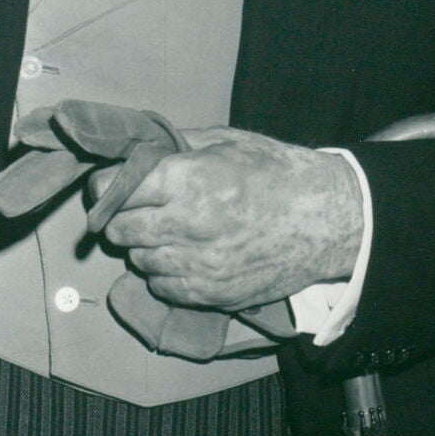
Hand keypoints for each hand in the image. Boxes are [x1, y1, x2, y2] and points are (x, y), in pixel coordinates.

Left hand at [94, 129, 363, 309]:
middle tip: (141, 208)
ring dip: (146, 246)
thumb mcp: (230, 141)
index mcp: (189, 181)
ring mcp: (199, 265)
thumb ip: (177, 144)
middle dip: (121, 217)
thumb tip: (134, 149)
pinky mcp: (211, 294)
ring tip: (172, 231)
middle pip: (119, 230)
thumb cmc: (280, 172)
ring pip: (138, 260)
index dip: (106, 186)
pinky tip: (187, 254)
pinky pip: (162, 287)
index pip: (113, 189)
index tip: (110, 185)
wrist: (328, 219)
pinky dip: (165, 272)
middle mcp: (188, 226)